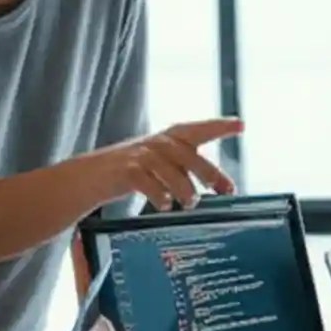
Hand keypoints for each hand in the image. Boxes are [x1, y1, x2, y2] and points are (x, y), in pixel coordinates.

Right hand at [79, 118, 243, 211]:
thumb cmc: (131, 173)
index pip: (197, 129)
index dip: (218, 126)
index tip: (241, 125)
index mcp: (167, 140)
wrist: (89, 177)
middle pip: (186, 152)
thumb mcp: (161, 167)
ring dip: (183, 187)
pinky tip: (164, 205)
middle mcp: (155, 143)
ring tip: (190, 203)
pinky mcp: (124, 170)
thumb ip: (186, 171)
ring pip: (168, 167)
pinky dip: (158, 193)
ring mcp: (138, 155)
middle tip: (223, 189)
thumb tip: (221, 185)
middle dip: (207, 171)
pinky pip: (145, 180)